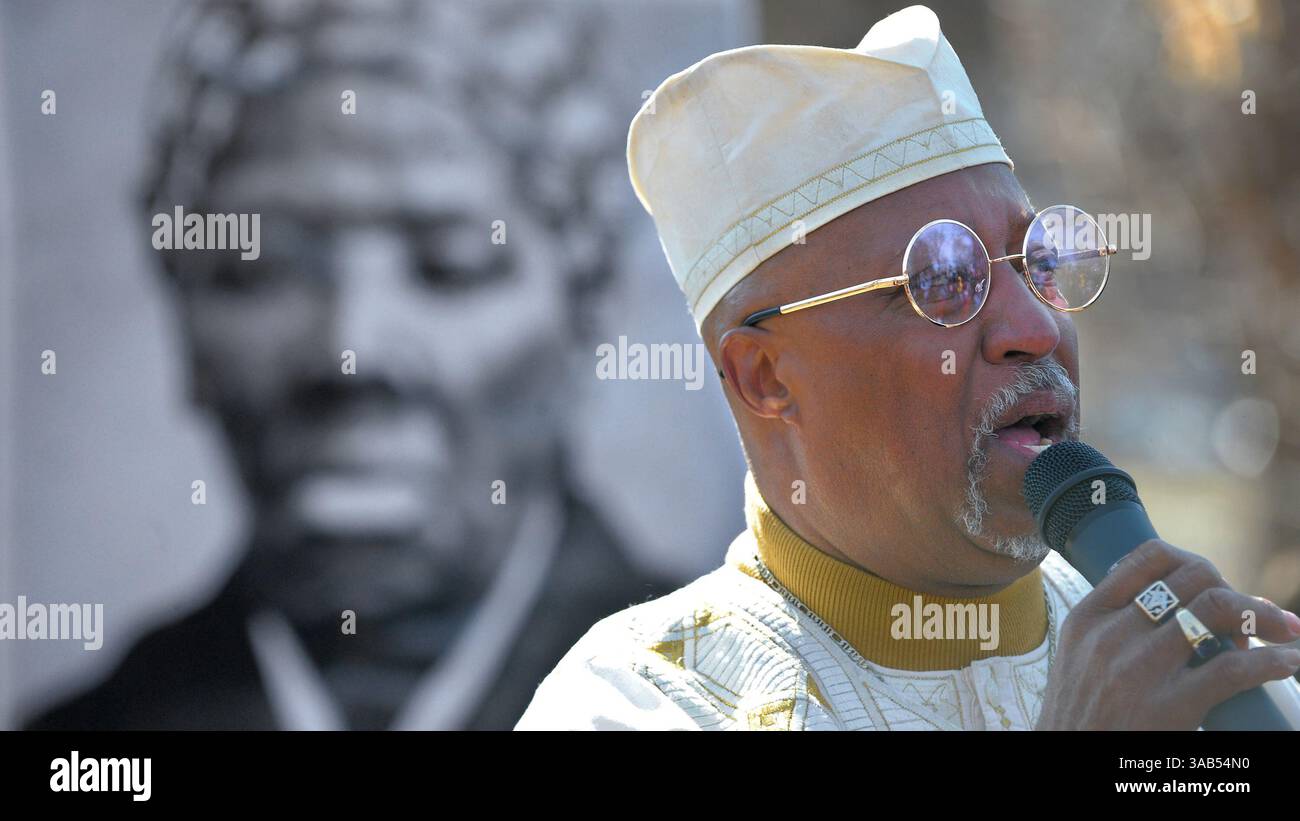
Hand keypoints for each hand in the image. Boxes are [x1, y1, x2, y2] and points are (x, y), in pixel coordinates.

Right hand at [1036, 539, 1299, 729]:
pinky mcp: (1171, 705)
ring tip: (1284, 629)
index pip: (1150, 557)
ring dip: (1262, 615)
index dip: (1193, 563)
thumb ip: (1115, 627)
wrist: (1068, 759)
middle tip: (1246, 617)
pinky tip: (1289, 661)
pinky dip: (1273, 662)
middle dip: (1231, 589)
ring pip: (1217, 609)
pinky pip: (1234, 669)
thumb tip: (1188, 604)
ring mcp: (1141, 667)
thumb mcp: (1079, 658)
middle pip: (1193, 578)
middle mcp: (1113, 633)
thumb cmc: (1080, 716)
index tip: (1212, 585)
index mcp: (1088, 616)